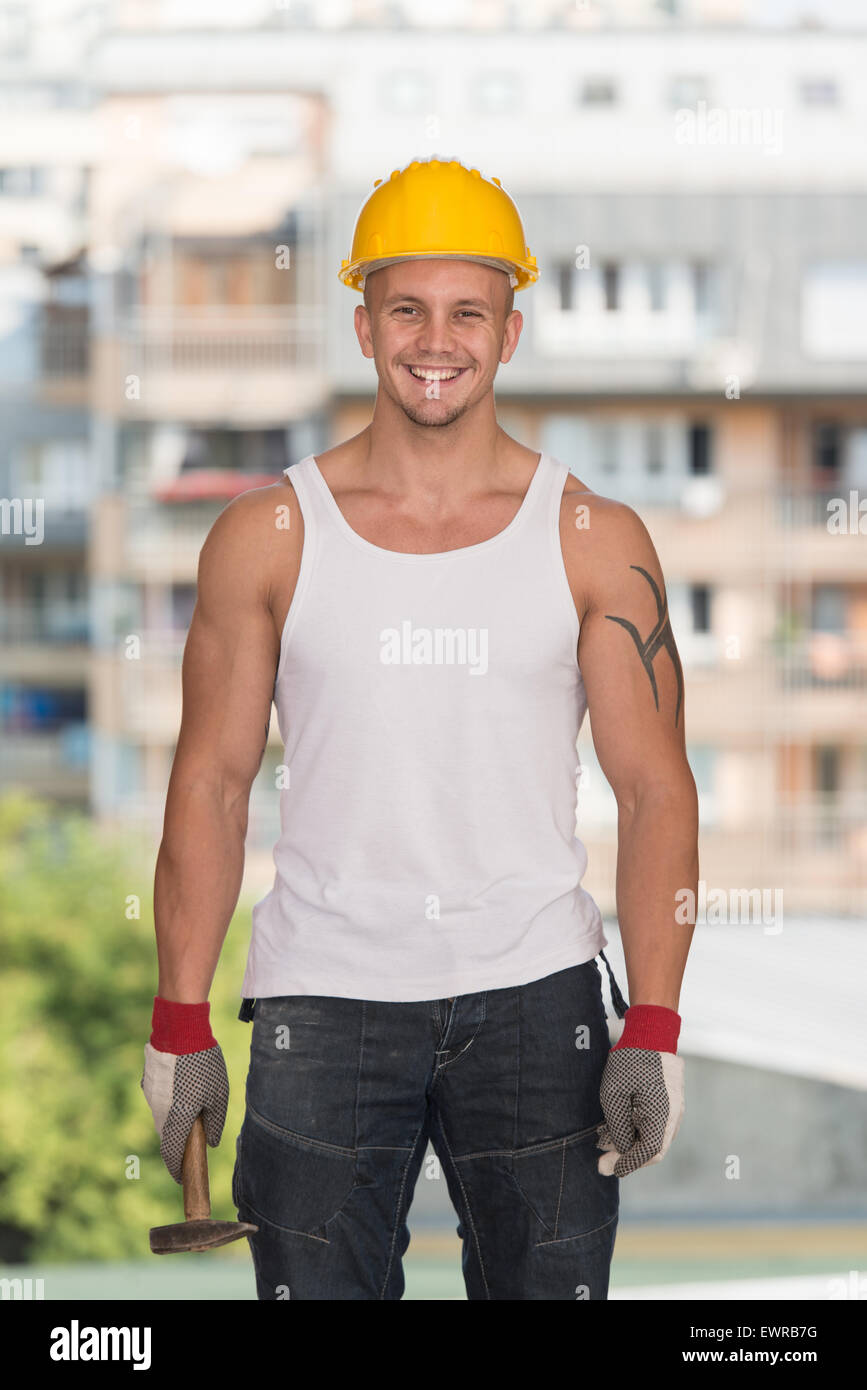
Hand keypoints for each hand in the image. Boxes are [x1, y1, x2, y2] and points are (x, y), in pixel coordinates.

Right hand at [140, 997, 228, 1183]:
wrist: (179, 1030)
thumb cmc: (203, 1063)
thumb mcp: (219, 1094)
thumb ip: (216, 1122)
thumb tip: (212, 1142)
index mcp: (176, 1119)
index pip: (172, 1154)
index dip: (177, 1169)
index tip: (182, 1177)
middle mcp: (159, 1111)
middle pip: (167, 1136)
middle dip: (179, 1143)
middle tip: (194, 1141)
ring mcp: (150, 1096)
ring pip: (162, 1117)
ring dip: (175, 1119)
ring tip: (194, 1105)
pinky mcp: (148, 1081)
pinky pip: (160, 1099)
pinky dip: (170, 1101)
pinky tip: (184, 1086)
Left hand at [596, 1004, 683, 1177]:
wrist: (650, 1033)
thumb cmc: (630, 1062)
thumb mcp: (614, 1095)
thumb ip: (618, 1128)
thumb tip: (617, 1152)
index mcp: (661, 1117)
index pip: (646, 1154)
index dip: (626, 1164)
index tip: (606, 1168)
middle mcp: (673, 1117)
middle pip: (653, 1150)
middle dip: (628, 1157)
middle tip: (603, 1158)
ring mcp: (675, 1110)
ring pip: (655, 1138)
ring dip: (633, 1144)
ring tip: (607, 1140)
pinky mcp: (671, 1102)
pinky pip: (657, 1125)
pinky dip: (640, 1131)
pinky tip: (620, 1125)